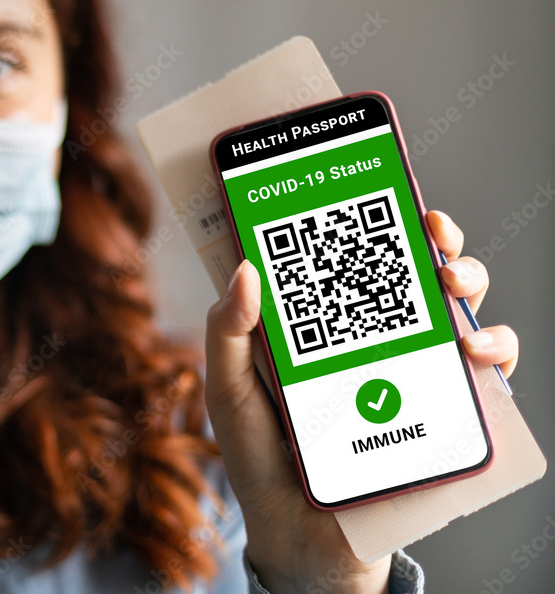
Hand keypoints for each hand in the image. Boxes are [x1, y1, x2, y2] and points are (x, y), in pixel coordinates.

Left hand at [203, 210, 518, 593]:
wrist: (299, 529)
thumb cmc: (259, 453)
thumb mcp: (230, 388)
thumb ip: (229, 332)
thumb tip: (245, 268)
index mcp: (320, 321)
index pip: (348, 256)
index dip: (366, 218)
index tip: (374, 193)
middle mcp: (369, 334)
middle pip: (410, 268)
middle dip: (431, 237)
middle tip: (429, 234)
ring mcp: (409, 366)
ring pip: (455, 305)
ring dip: (468, 280)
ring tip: (452, 287)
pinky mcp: (441, 406)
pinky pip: (484, 369)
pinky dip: (493, 350)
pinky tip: (472, 352)